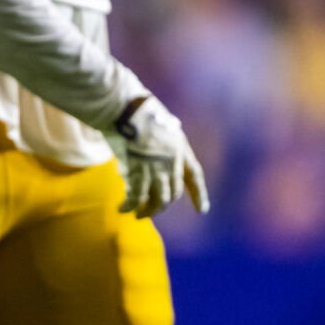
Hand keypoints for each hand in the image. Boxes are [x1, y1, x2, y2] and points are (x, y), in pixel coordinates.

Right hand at [107, 95, 209, 217]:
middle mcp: (173, 163)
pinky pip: (137, 197)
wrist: (127, 110)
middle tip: (150, 211)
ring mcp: (157, 169)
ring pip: (158, 201)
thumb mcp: (164, 125)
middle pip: (174, 193)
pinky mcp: (138, 173)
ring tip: (138, 214)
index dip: (199, 194)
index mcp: (181, 149)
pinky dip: (129, 205)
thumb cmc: (141, 112)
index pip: (194, 176)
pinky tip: (122, 208)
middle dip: (162, 205)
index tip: (202, 210)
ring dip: (147, 211)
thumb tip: (157, 152)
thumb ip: (165, 143)